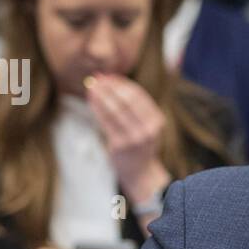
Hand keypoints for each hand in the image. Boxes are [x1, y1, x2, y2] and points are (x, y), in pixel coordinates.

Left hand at [83, 73, 169, 204]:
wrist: (140, 171)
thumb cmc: (140, 142)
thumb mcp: (146, 124)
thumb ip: (135, 106)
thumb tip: (112, 80)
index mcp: (157, 120)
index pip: (138, 95)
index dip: (122, 83)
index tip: (109, 76)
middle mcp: (148, 129)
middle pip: (126, 100)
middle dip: (110, 87)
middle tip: (97, 78)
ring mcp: (134, 138)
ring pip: (114, 110)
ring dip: (101, 95)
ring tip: (91, 86)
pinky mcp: (120, 146)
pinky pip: (105, 122)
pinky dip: (97, 108)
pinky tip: (91, 100)